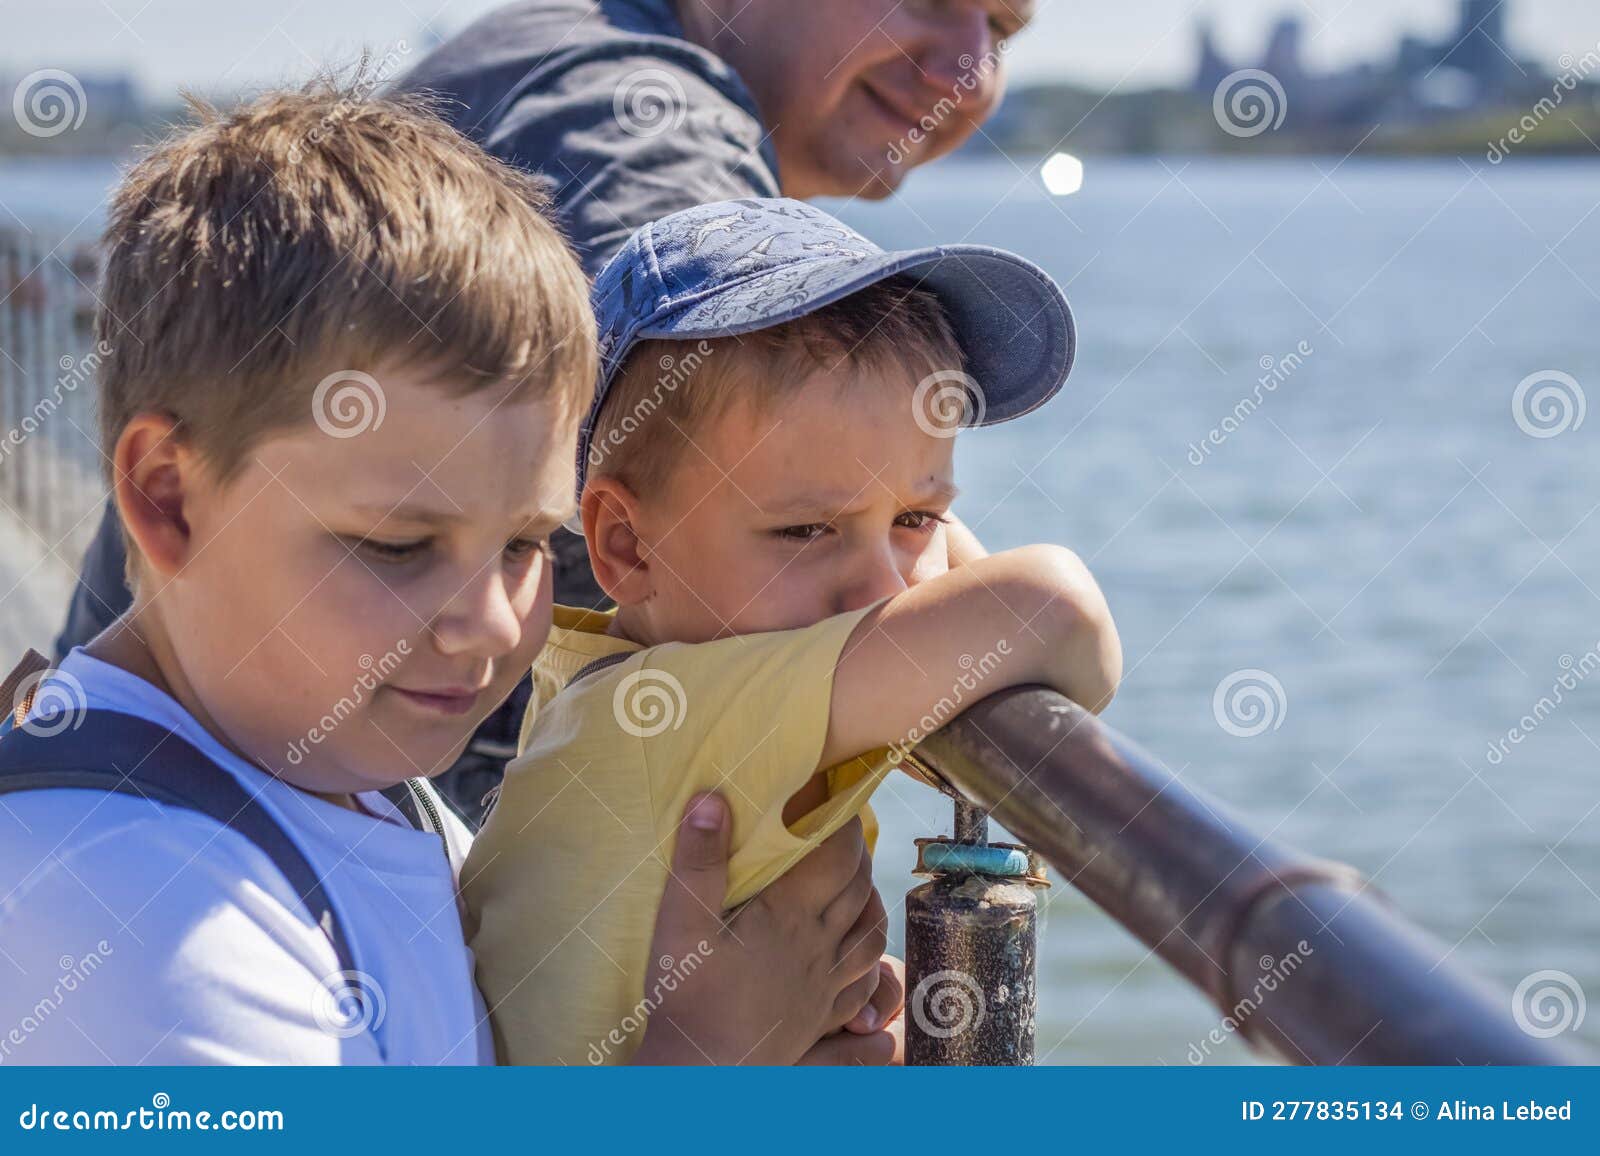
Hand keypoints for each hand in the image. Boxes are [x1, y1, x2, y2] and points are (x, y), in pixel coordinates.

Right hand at [631, 795, 885, 1064]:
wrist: (700, 1072)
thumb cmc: (686, 995)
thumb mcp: (680, 921)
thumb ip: (699, 860)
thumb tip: (712, 799)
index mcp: (789, 915)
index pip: (835, 856)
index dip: (842, 824)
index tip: (836, 800)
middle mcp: (817, 946)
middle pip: (858, 889)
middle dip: (857, 854)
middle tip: (843, 832)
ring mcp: (824, 985)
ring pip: (871, 935)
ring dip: (872, 903)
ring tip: (859, 886)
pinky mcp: (820, 1017)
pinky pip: (864, 984)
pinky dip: (873, 965)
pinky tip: (864, 962)